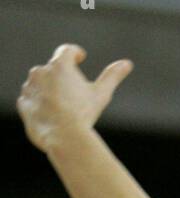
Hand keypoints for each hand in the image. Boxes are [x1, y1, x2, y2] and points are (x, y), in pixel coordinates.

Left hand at [17, 45, 131, 153]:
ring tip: (63, 110)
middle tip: (74, 94)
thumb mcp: (100, 95)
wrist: (63, 138)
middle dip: (62, 78)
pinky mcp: (23, 103)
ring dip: (49, 92)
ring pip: (41, 85)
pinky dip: (40, 106)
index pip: (67, 50)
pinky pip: (31, 101)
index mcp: (60, 65)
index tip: (80, 58)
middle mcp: (41, 71)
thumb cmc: (84, 114)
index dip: (75, 54)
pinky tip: (52, 117)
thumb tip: (127, 64)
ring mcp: (30, 87)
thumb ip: (112, 77)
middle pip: (53, 70)